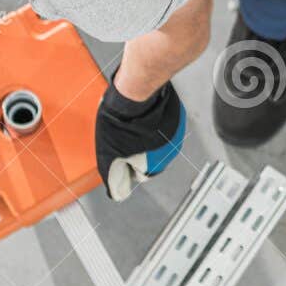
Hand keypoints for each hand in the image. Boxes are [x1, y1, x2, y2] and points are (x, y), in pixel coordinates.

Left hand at [95, 79, 185, 199]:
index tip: (122, 156)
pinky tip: (143, 116)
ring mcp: (175, 135)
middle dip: (139, 150)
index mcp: (154, 165)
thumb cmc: (121, 123)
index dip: (129, 165)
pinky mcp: (176, 119)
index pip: (142, 176)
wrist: (135, 94)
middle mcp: (168, 153)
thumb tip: (115, 191)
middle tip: (125, 138)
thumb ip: (114, 175)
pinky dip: (156, 124)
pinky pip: (165, 127)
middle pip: (152, 158)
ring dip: (148, 137)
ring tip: (133, 125)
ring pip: (159, 142)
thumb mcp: (108, 154)